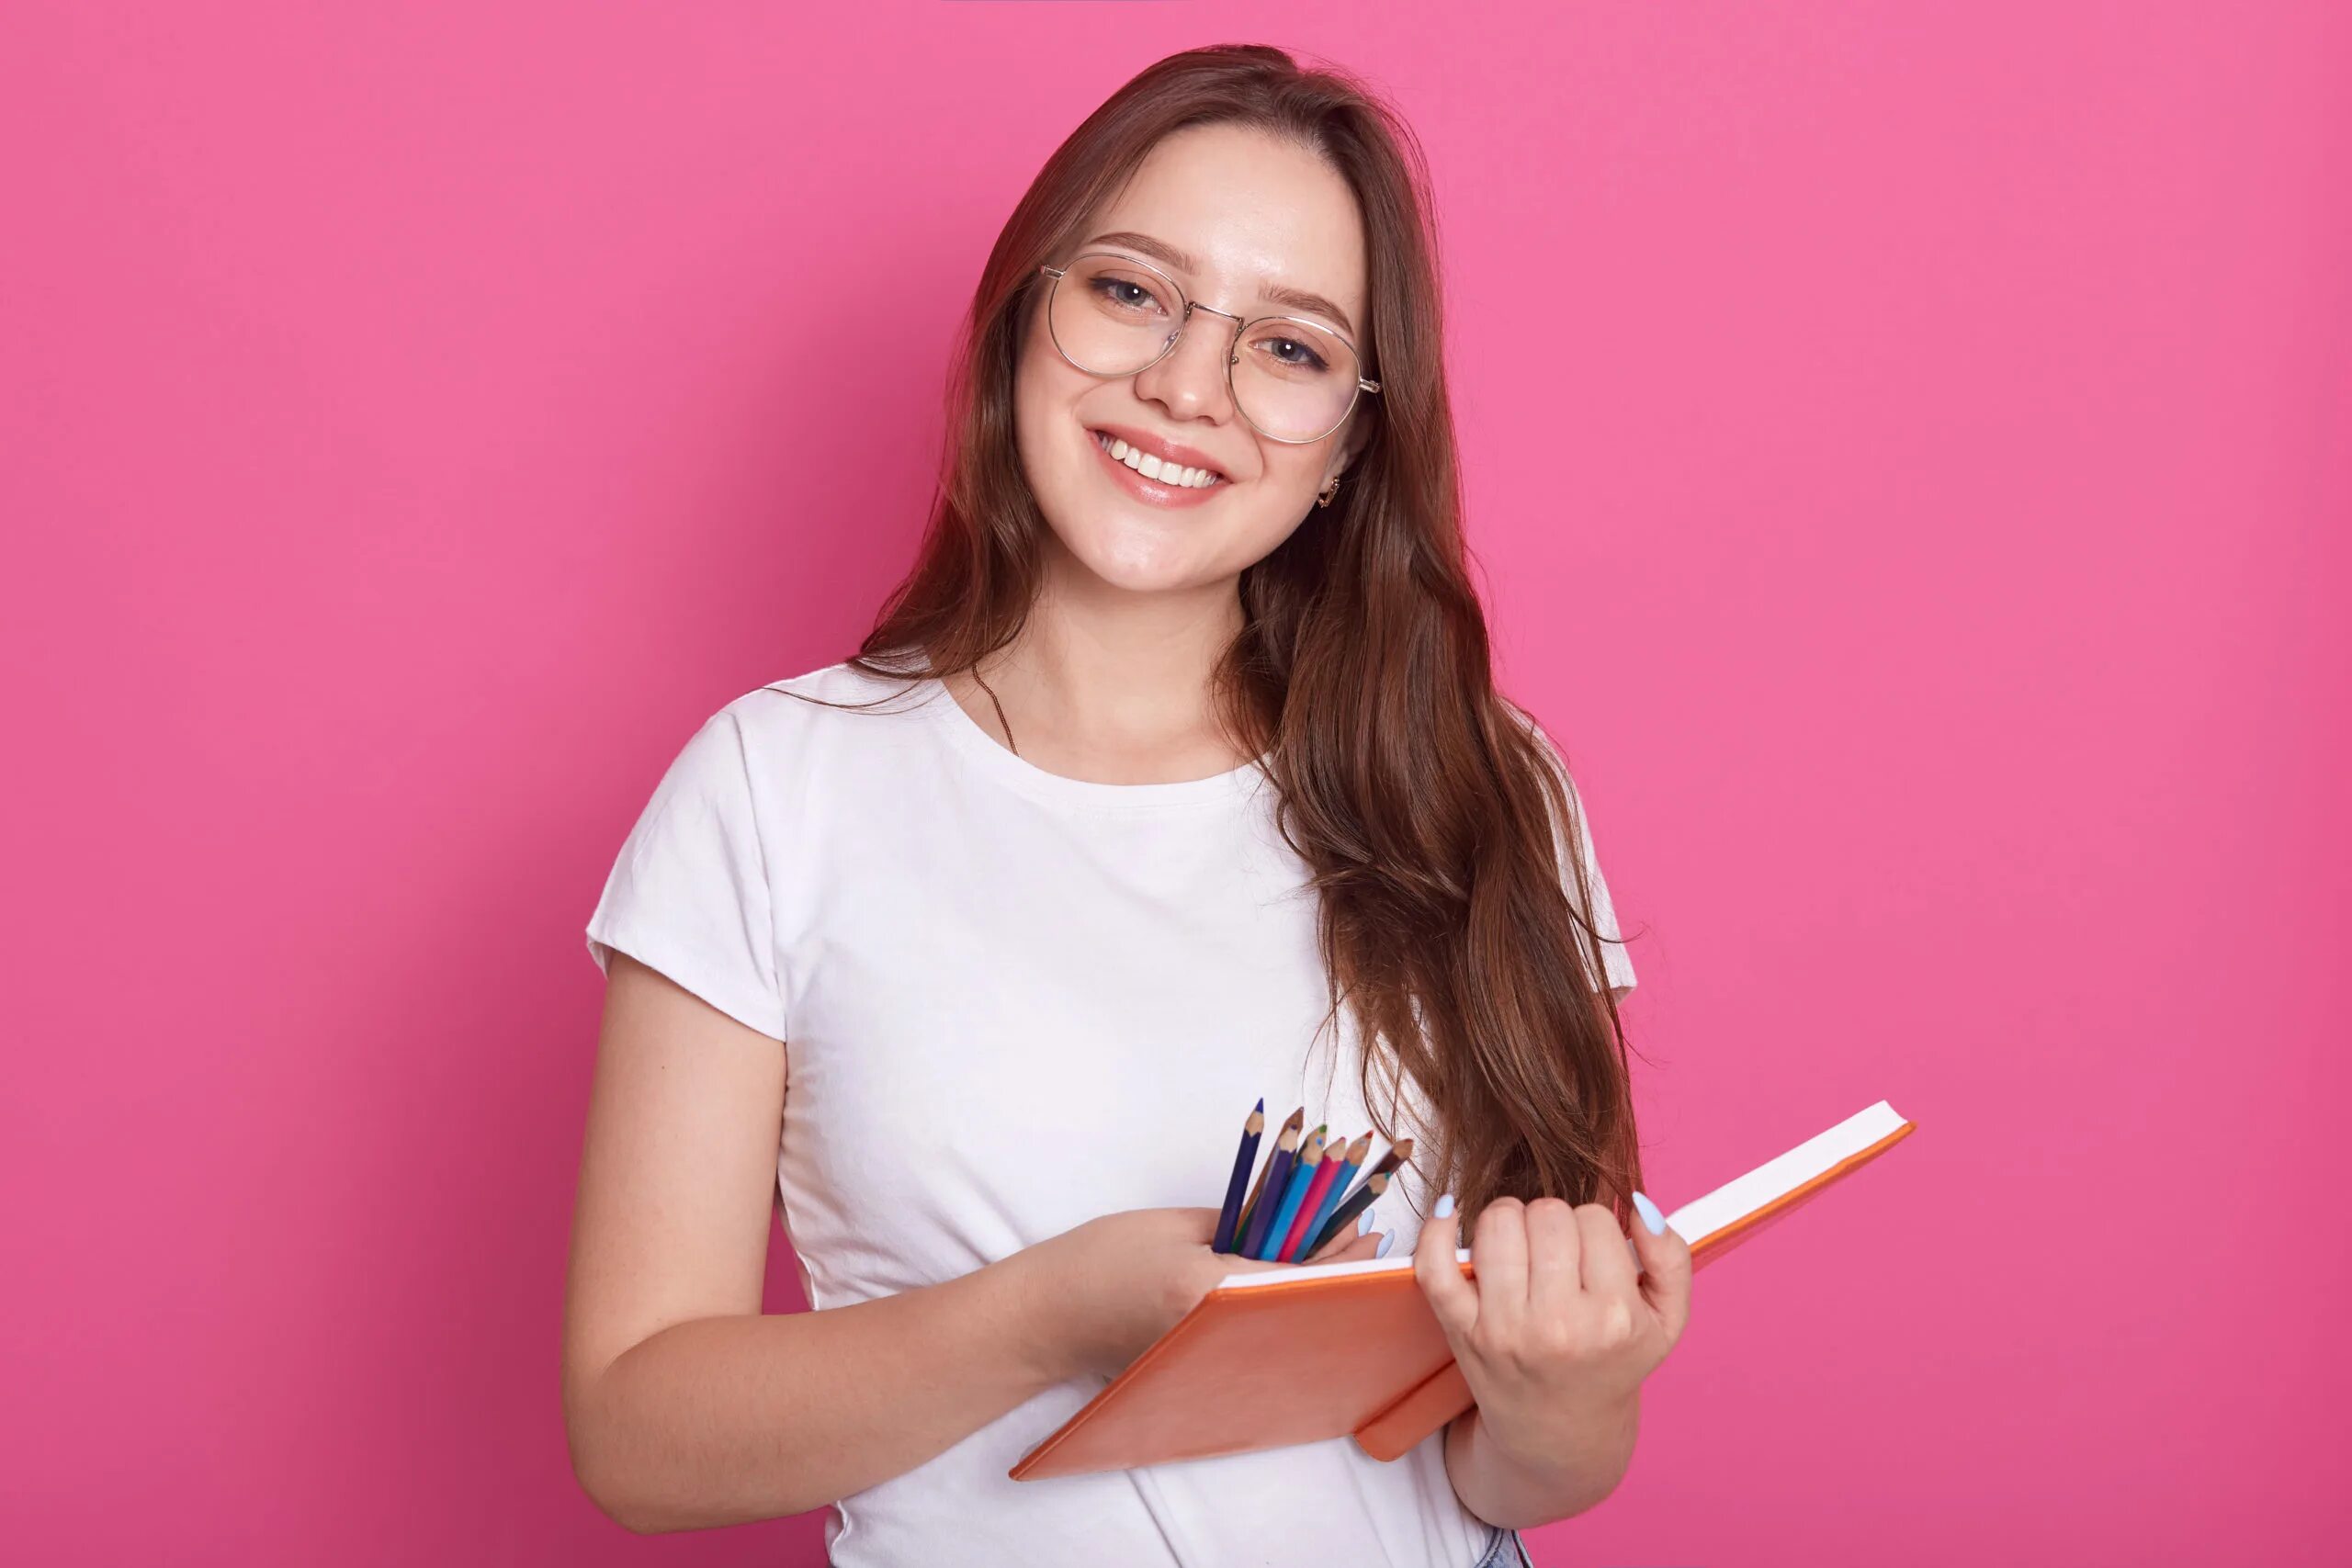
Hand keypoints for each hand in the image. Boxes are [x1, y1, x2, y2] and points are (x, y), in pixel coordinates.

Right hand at [1012, 1204, 1386, 1382]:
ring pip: (1288, 1329)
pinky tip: (1296, 1290)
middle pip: (1303, 1308)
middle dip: (1339, 1275)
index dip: (1342, 1250)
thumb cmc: (1102, 1258)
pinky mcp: (1205, 1370)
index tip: (1370, 1226)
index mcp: (1212, 1291)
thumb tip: (1300, 1215)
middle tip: (1368, 1243)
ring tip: (1340, 1263)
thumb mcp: (1177, 1224)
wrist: (1048, 1318)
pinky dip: (1285, 1315)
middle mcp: (1220, 1335)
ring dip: (1316, 1297)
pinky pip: (1262, 1341)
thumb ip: (1243, 1220)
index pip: (1298, 1273)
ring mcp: (1214, 1361)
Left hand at [1411, 1192, 1692, 1471]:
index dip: (1594, 1226)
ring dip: (1510, 1221)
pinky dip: (1436, 1232)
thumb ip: (1670, 1257)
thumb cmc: (1612, 1364)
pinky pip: (1435, 1266)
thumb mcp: (1666, 1322)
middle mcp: (1558, 1325)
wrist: (1561, 1432)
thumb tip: (1639, 1203)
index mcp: (1613, 1319)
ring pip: (1498, 1223)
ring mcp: (1503, 1328)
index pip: (1595, 1219)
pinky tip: (1450, 1216)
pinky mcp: (1461, 1331)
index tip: (1592, 1254)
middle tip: (1558, 1253)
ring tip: (1522, 1247)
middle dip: (1554, 1222)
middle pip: (1547, 1214)